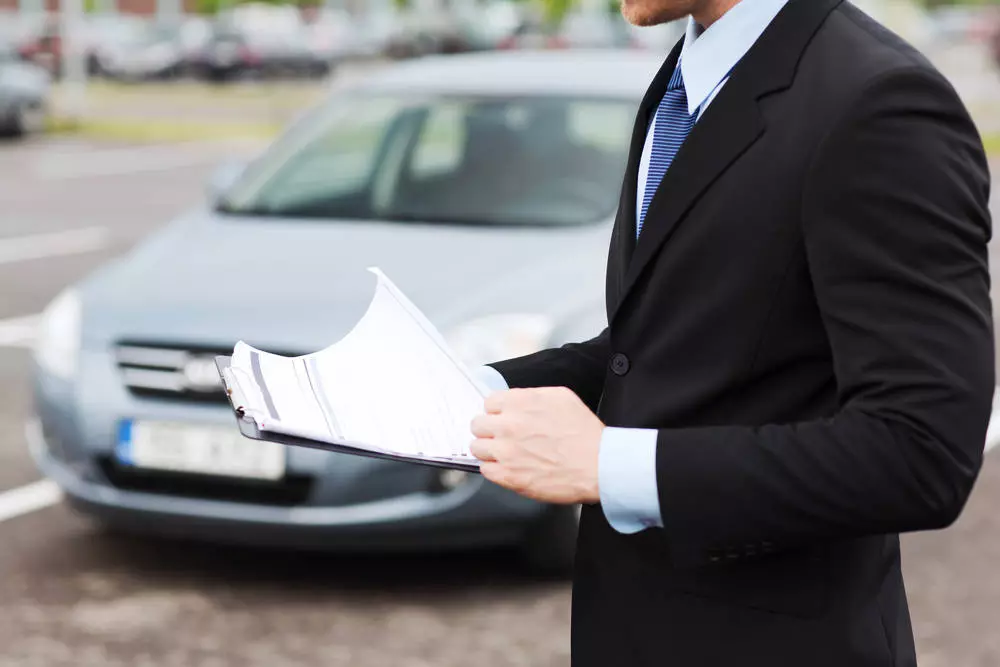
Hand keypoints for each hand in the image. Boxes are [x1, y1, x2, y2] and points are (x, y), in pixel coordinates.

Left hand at [470, 387, 603, 504]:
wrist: (598, 465)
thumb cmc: (585, 434)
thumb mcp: (562, 397)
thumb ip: (533, 395)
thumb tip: (518, 399)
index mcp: (520, 403)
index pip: (489, 402)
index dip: (498, 411)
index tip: (503, 418)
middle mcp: (508, 425)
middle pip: (477, 424)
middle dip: (489, 429)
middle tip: (502, 436)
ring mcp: (506, 452)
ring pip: (476, 448)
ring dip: (489, 449)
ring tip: (504, 453)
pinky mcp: (508, 476)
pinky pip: (485, 470)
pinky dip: (494, 469)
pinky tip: (508, 467)